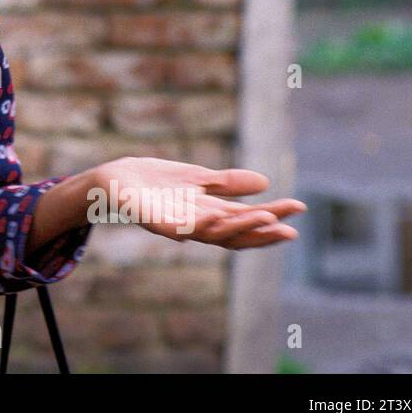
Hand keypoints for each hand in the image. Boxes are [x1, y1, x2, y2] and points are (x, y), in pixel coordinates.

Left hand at [90, 156, 304, 248]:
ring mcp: (176, 226)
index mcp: (207, 214)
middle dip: (263, 231)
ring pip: (212, 233)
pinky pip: (179, 228)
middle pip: (235, 233)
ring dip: (239, 226)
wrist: (112, 182)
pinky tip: (217, 216)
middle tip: (291, 228)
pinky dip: (199, 224)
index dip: (271, 218)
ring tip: (266, 218)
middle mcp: (195, 225)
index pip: (244, 221)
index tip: (299, 209)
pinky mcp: (154, 222)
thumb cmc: (153, 183)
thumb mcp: (196, 178)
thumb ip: (226, 183)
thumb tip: (265, 183)